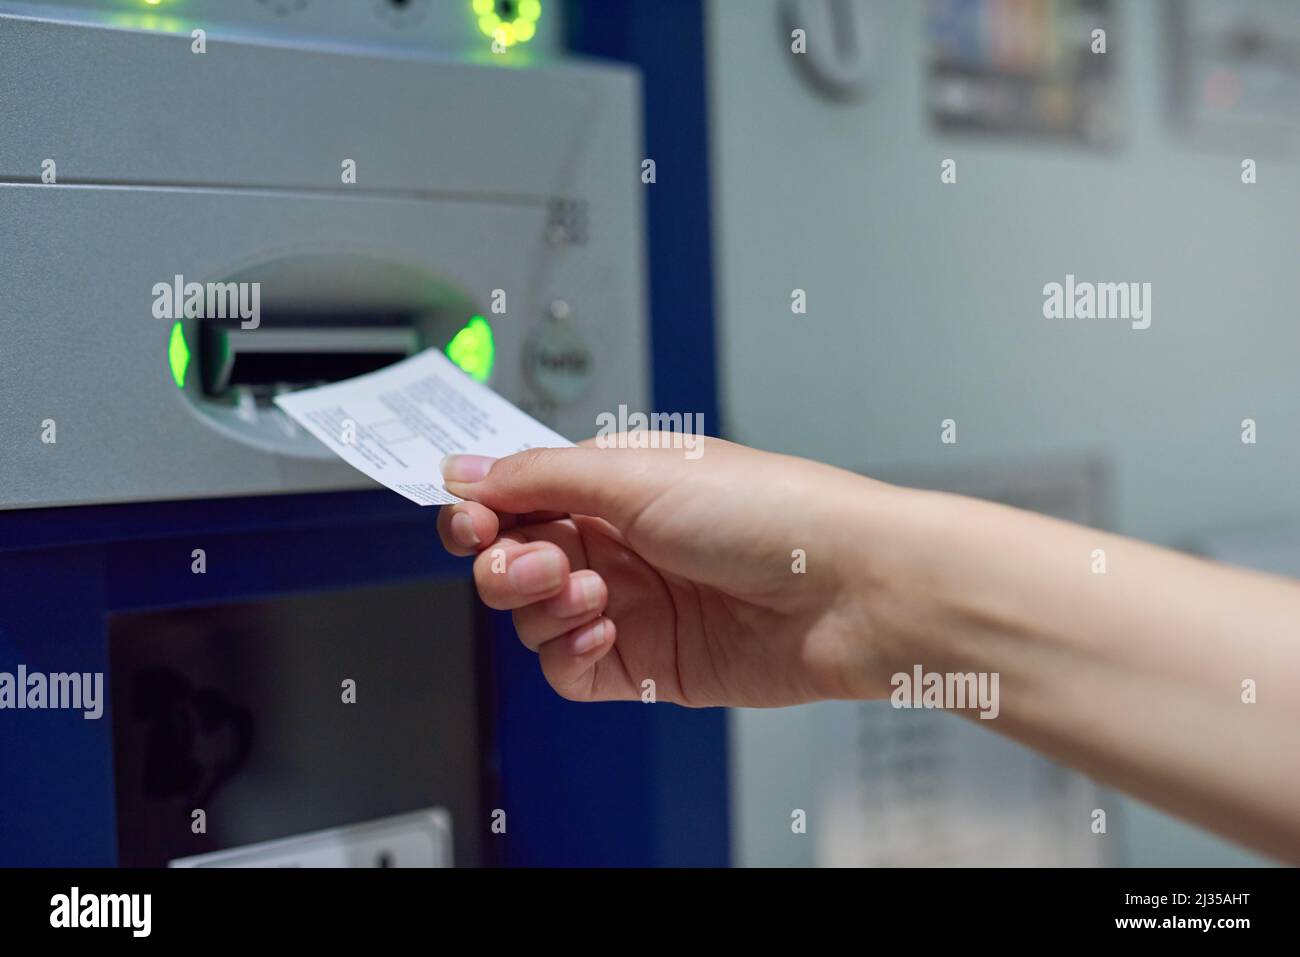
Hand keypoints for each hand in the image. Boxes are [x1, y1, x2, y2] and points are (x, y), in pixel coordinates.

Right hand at [437, 436, 905, 706]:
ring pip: (534, 617)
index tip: (469, 520)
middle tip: (536, 562)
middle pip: (514, 559)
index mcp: (614, 482)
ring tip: (595, 593)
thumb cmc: (771, 513)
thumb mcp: (640, 472)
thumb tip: (463, 470)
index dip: (483, 510)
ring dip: (545, 606)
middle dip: (507, 563)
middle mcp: (618, 542)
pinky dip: (570, 654)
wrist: (849, 591)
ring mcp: (632, 604)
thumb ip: (540, 476)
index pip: (518, 496)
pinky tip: (604, 632)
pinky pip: (570, 669)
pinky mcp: (648, 664)